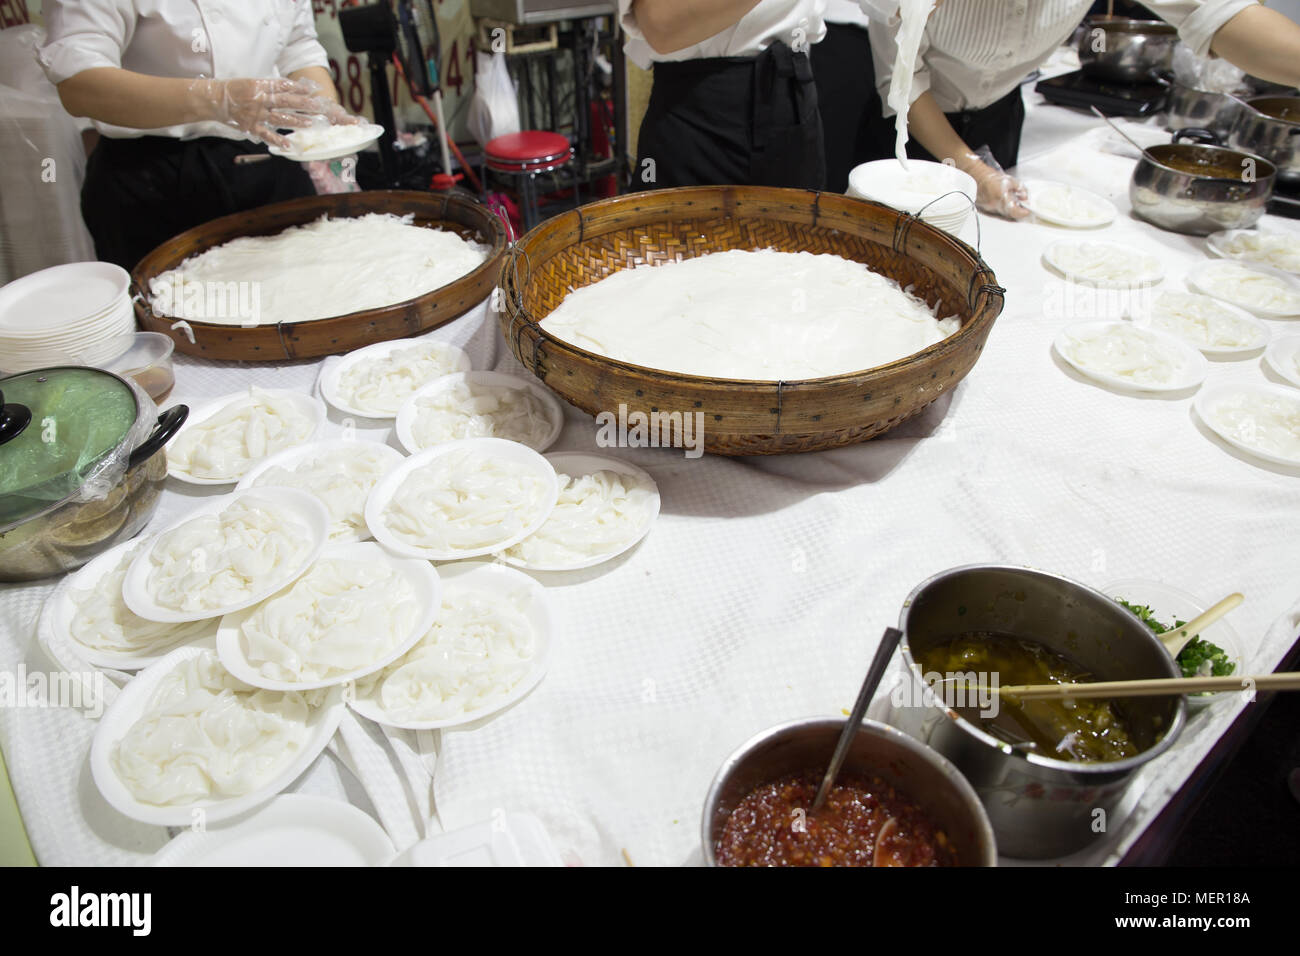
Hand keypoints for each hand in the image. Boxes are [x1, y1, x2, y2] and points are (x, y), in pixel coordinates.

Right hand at [190, 77, 356, 147]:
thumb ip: (270, 86)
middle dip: (303, 105)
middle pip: (285, 102)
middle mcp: (260, 100)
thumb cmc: (235, 90)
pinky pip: (266, 135)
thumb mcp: (252, 82)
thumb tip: (291, 88)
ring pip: (279, 118)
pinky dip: (278, 140)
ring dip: (296, 122)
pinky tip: (290, 145)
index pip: (283, 87)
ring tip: (310, 124)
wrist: (214, 99)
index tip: (311, 91)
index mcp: (260, 86)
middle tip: (318, 107)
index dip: (297, 89)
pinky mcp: (251, 127)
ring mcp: (256, 114)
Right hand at [953, 147, 1029, 219]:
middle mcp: (995, 205)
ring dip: (1010, 210)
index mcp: (1002, 198)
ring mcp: (990, 209)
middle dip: (1018, 211)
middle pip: (1010, 214)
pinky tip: (1004, 202)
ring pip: (1004, 214)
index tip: (1027, 211)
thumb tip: (1026, 198)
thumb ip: (1021, 190)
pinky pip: (998, 212)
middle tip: (1022, 206)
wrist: (979, 178)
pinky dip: (1003, 209)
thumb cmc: (993, 179)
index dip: (1023, 213)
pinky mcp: (987, 210)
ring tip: (1012, 201)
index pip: (1015, 211)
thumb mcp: (1011, 181)